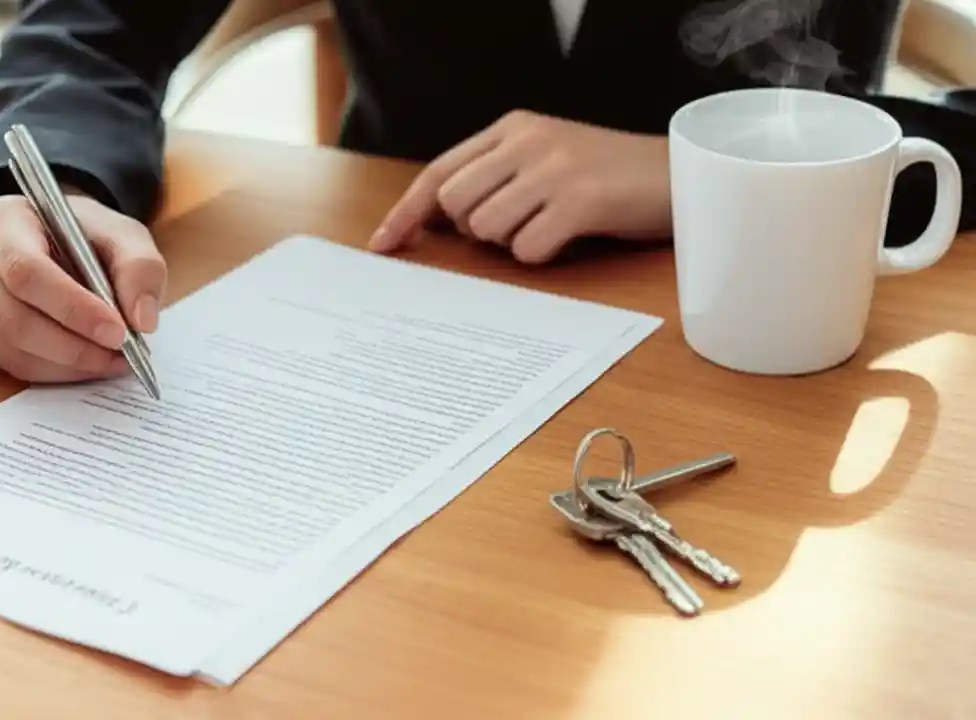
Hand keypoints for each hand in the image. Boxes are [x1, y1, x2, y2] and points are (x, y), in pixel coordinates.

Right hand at [0, 191, 165, 381]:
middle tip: (121, 354)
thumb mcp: (124, 235)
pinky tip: (86, 363)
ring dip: (67, 364)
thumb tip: (142, 321)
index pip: (25, 271)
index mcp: (3, 219)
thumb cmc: (87, 235)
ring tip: (111, 360)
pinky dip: (53, 371)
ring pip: (9, 347)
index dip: (73, 308)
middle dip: (73, 345)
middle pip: (13, 316)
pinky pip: (9, 363)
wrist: (59, 240)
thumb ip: (140, 268)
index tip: (118, 332)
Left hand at [370, 110, 672, 262]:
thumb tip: (435, 220)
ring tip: (554, 224)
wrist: (682, 175)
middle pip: (456, 204)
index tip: (382, 244)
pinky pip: (527, 248)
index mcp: (513, 128)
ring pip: (487, 228)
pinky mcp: (580, 199)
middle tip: (520, 225)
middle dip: (475, 229)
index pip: (440, 172)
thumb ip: (495, 178)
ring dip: (513, 241)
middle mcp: (528, 141)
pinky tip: (573, 235)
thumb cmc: (609, 180)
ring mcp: (553, 167)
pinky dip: (543, 254)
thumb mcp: (546, 162)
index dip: (406, 210)